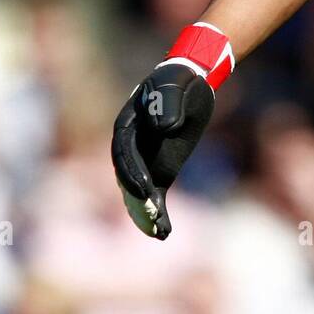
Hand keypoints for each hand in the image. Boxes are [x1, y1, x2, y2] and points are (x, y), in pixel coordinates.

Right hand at [111, 63, 214, 238]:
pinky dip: (158, 213)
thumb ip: (168, 103)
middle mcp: (129, 148)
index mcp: (126, 126)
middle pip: (127, 178)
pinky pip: (154, 196)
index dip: (133, 172)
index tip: (147, 189)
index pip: (124, 153)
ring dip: (145, 214)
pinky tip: (165, 231)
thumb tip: (165, 128)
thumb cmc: (179, 81)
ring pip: (138, 193)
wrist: (189, 82)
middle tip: (152, 218)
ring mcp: (143, 162)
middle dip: (138, 200)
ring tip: (159, 232)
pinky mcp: (159, 171)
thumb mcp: (174, 86)